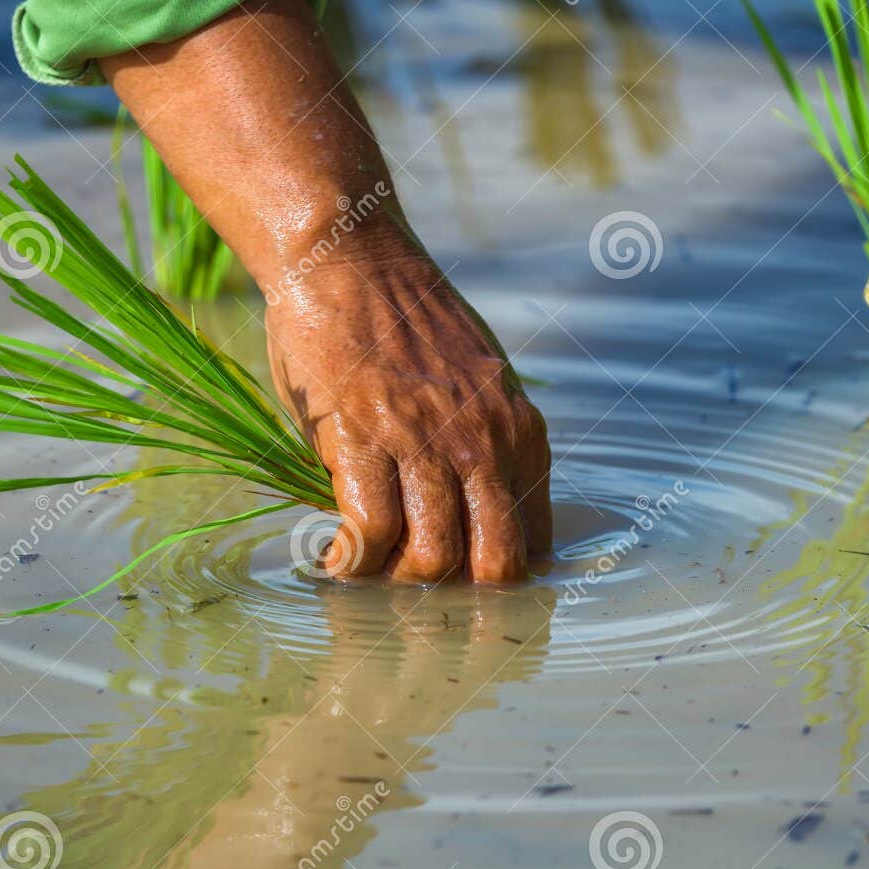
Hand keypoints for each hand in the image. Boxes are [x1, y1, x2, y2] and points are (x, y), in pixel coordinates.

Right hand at [100, 0, 549, 579]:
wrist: (349, 256)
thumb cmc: (404, 323)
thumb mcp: (476, 382)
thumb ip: (484, 446)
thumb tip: (467, 522)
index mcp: (520, 432)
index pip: (534, 542)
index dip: (499, 586)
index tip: (464, 599)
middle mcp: (484, 442)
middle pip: (494, 567)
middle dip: (458, 606)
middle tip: (420, 612)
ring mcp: (425, 442)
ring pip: (432, 561)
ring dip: (396, 586)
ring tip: (368, 580)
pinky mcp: (363, 439)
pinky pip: (369, 534)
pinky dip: (351, 564)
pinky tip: (334, 563)